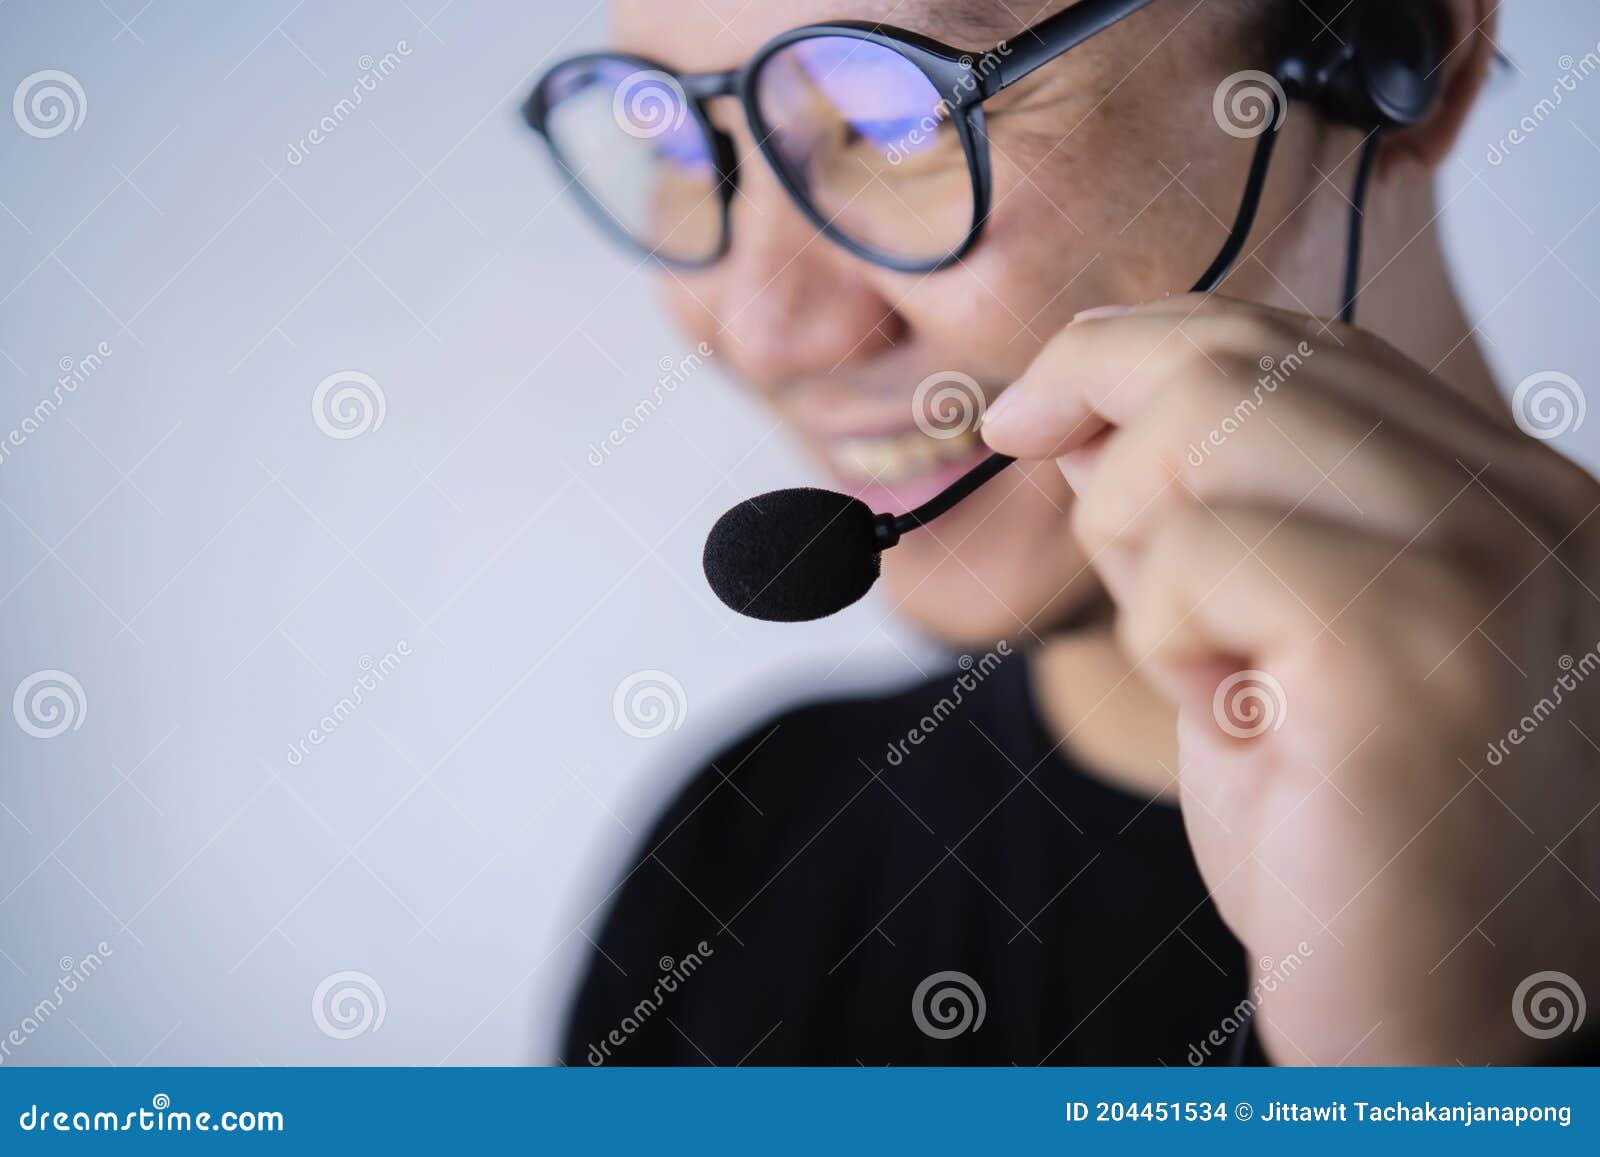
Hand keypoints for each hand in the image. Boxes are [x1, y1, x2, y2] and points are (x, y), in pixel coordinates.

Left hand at [980, 295, 1599, 1064]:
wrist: (1436, 1029)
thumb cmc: (1350, 847)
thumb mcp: (1272, 643)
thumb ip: (1211, 513)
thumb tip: (1088, 406)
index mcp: (1507, 494)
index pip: (1298, 343)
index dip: (1136, 351)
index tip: (1033, 407)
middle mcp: (1524, 504)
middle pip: (1239, 353)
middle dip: (1105, 428)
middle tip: (1104, 554)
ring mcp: (1483, 563)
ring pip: (1207, 420)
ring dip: (1140, 550)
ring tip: (1210, 668)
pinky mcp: (1403, 641)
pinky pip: (1190, 549)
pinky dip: (1161, 633)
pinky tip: (1233, 718)